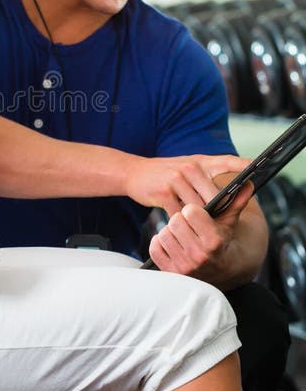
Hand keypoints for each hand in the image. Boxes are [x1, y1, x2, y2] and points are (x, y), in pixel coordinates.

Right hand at [125, 153, 251, 216]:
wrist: (135, 172)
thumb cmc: (166, 174)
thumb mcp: (188, 167)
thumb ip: (208, 176)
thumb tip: (231, 194)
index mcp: (200, 162)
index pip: (227, 162)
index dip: (242, 167)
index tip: (255, 173)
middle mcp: (191, 168)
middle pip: (214, 195)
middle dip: (218, 211)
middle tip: (220, 225)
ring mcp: (177, 179)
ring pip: (198, 207)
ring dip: (199, 219)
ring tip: (199, 228)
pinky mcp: (164, 191)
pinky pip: (179, 213)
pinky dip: (182, 222)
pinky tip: (181, 226)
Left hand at [147, 179, 253, 279]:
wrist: (217, 270)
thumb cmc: (220, 240)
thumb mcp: (228, 222)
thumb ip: (236, 202)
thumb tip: (247, 183)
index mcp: (214, 241)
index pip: (190, 211)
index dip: (192, 210)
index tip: (195, 213)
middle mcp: (200, 256)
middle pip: (175, 221)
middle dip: (180, 220)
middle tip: (186, 224)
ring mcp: (184, 267)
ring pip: (163, 234)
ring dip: (170, 232)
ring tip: (181, 235)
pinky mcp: (170, 272)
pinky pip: (154, 247)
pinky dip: (160, 244)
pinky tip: (173, 245)